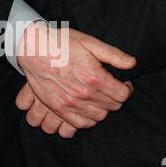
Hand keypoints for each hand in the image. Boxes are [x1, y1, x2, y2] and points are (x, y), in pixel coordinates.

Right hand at [17, 22, 135, 130]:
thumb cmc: (61, 43)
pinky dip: (87, 120)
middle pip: (112, 107)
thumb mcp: (89, 42)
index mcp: (94, 77)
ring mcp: (70, 103)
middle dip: (114, 98)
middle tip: (108, 89)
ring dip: (102, 109)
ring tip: (97, 98)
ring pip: (98, 117)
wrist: (33, 49)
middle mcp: (84, 94)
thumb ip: (113, 54)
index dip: (126, 88)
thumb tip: (132, 64)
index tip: (122, 83)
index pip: (123, 94)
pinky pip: (80, 124)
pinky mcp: (58, 109)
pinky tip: (86, 108)